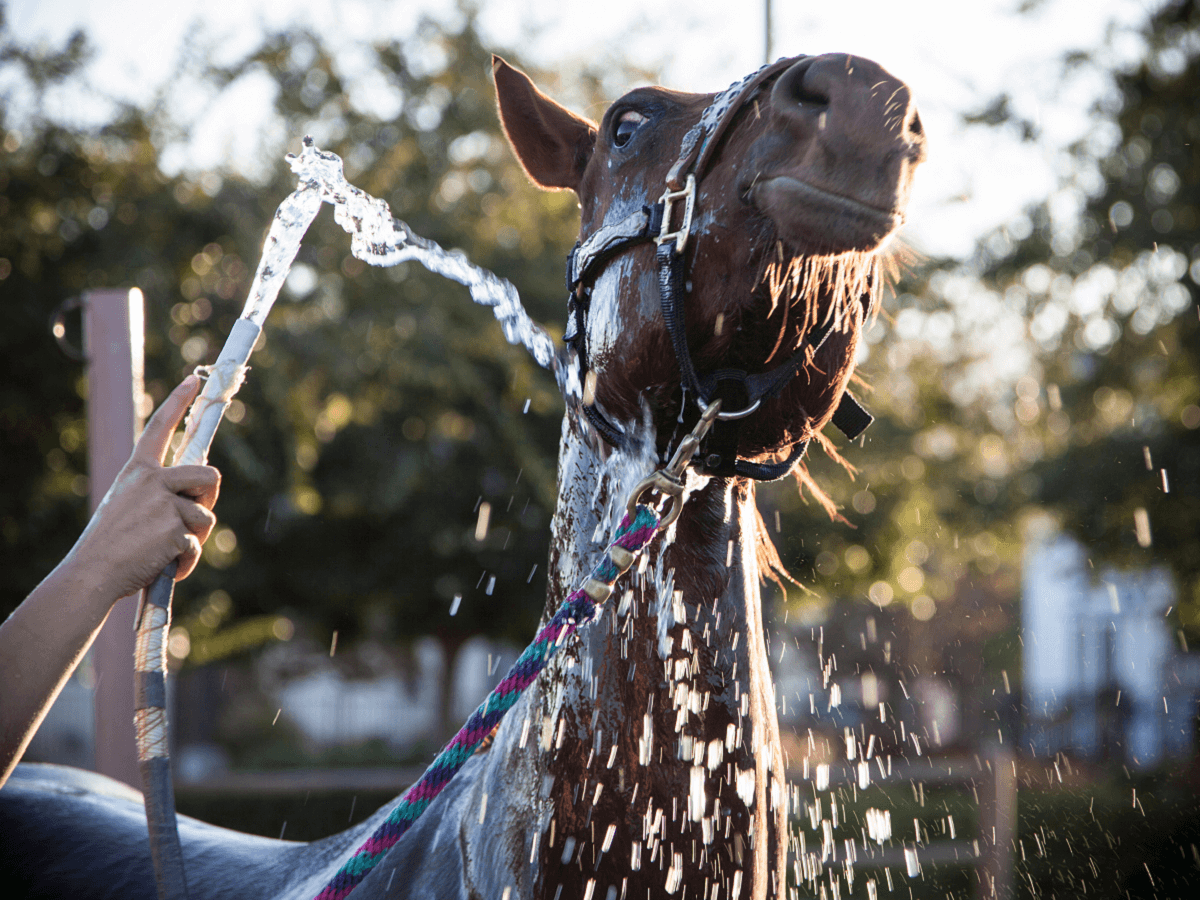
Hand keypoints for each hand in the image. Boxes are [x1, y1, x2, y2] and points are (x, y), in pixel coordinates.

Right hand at [72, 375, 221, 601]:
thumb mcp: (129, 505)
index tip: (193, 380)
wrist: (92, 572)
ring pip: (206, 515)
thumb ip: (160, 495)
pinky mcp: (174, 530)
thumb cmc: (111, 543)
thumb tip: (200, 500)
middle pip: (209, 474)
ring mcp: (164, 504)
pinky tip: (165, 567)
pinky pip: (197, 544)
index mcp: (138, 471)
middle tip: (192, 516)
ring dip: (195, 536)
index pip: (159, 427)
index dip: (178, 401)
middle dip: (209, 497)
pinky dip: (187, 561)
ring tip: (166, 548)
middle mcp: (152, 480)